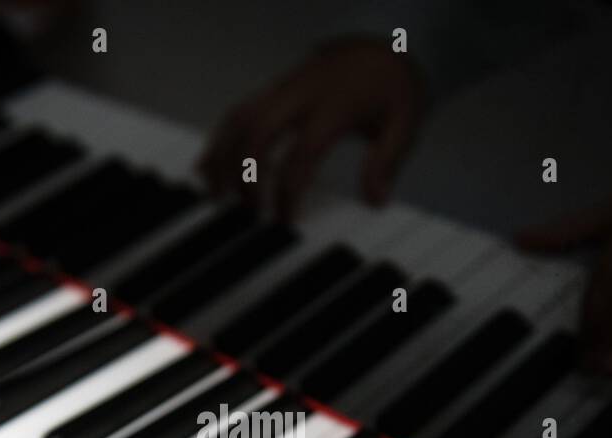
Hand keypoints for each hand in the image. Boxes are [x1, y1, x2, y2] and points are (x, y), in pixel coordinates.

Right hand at [198, 38, 424, 219]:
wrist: (380, 43)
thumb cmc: (390, 86)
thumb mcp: (405, 122)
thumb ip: (387, 162)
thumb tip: (375, 200)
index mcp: (334, 106)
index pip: (301, 153)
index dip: (288, 191)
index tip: (285, 221)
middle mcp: (302, 95)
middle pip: (258, 133)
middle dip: (246, 176)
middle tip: (249, 211)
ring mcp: (283, 89)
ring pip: (238, 119)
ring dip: (222, 158)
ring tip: (215, 195)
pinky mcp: (272, 90)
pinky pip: (236, 112)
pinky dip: (218, 140)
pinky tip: (206, 166)